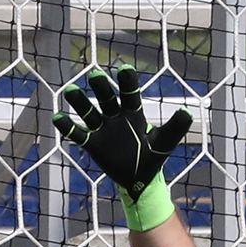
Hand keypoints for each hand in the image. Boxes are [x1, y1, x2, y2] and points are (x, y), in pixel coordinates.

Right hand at [51, 65, 193, 200]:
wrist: (140, 178)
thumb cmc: (152, 157)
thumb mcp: (165, 142)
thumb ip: (175, 128)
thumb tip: (188, 112)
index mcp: (134, 113)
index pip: (130, 94)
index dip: (127, 83)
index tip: (124, 68)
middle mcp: (116, 117)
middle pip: (107, 99)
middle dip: (101, 88)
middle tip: (95, 76)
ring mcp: (103, 129)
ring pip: (89, 112)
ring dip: (80, 102)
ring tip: (70, 90)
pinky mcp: (93, 144)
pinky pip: (79, 134)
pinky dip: (68, 127)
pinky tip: (57, 118)